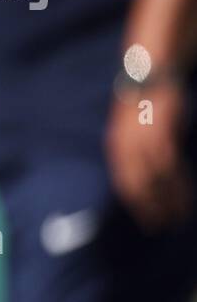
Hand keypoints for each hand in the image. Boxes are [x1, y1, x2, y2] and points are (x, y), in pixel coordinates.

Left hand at [105, 80, 192, 230]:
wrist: (148, 74)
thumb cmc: (143, 101)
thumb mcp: (131, 128)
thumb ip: (135, 150)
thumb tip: (146, 173)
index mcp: (116, 148)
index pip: (124, 184)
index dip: (136, 204)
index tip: (147, 221)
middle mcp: (125, 149)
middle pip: (137, 188)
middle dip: (150, 209)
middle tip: (162, 227)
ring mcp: (142, 144)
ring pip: (156, 182)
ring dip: (168, 202)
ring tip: (179, 217)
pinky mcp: (161, 137)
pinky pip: (170, 169)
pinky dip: (177, 185)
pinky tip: (184, 197)